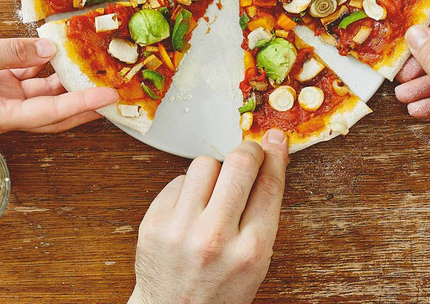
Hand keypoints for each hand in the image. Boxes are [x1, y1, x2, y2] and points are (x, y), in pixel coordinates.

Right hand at [0, 33, 118, 134]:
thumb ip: (14, 52)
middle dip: (83, 102)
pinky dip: (41, 66)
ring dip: (64, 81)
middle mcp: (0, 113)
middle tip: (114, 89)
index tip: (109, 98)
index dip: (82, 105)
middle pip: (52, 112)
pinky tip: (59, 51)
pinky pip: (23, 78)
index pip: (50, 115)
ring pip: (40, 94)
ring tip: (94, 65)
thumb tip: (49, 50)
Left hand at [130, 131, 289, 303]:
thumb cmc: (220, 288)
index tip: (275, 140)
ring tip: (215, 192)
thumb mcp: (255, 260)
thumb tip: (273, 155)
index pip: (269, 185)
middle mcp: (214, 238)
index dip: (275, 155)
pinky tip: (192, 208)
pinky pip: (178, 180)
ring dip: (215, 171)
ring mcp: (180, 230)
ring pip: (205, 163)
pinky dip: (188, 188)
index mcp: (250, 251)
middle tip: (249, 155)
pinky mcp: (154, 223)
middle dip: (248, 151)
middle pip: (239, 164)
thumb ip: (264, 211)